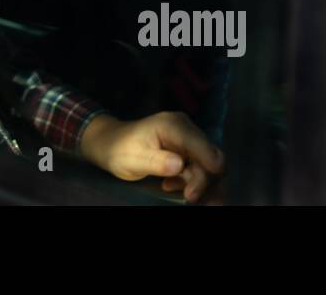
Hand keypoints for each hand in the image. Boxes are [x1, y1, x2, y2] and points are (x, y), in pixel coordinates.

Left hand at [78, 111, 224, 202]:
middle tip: (192, 199)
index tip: (214, 177)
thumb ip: (157, 162)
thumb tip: (180, 165)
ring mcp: (187, 142)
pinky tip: (169, 187)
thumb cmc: (120, 149)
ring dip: (203, 186)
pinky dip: (192, 183)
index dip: (210, 160)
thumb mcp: (135, 158)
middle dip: (206, 180)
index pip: (199, 143)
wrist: (111, 145)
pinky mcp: (187, 154)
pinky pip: (198, 171)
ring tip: (191, 200)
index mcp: (174, 126)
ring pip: (207, 166)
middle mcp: (186, 130)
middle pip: (208, 156)